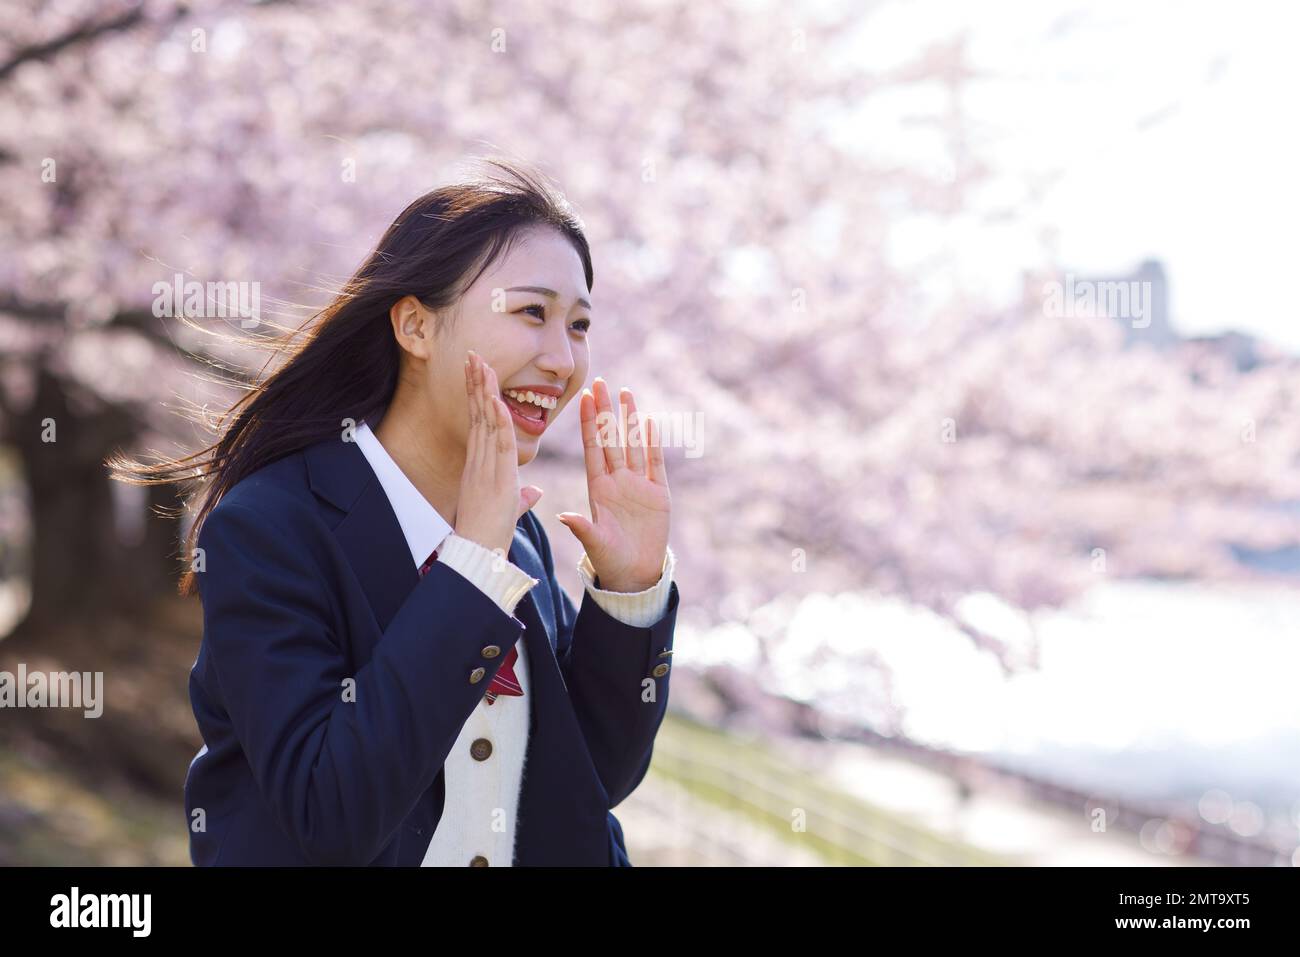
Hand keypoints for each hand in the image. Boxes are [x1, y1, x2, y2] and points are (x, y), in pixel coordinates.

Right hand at [453, 350, 542, 557]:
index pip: (481, 423)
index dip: (480, 396)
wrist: (479, 555)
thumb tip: (535, 492)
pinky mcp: (495, 479)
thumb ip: (521, 498)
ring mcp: (485, 468)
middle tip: (472, 355)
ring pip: (485, 422)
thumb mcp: (511, 511)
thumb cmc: (491, 537)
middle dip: (476, 384)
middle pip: (479, 415)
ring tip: (480, 364)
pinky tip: (495, 400)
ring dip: (483, 392)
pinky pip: (496, 445)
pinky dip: (495, 421)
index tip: (478, 373)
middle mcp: (480, 462)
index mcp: (482, 466)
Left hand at [556, 377, 670, 591]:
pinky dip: (653, 443)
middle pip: (611, 438)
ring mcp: (638, 485)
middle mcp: (617, 481)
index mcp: (598, 489)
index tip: (583, 398)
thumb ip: (583, 528)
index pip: (592, 448)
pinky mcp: (658, 494)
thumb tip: (563, 516)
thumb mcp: (595, 543)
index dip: (588, 423)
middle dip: (605, 411)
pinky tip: (649, 422)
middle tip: (600, 382)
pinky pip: (654, 463)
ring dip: (629, 419)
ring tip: (626, 392)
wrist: (634, 574)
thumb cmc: (609, 560)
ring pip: (633, 444)